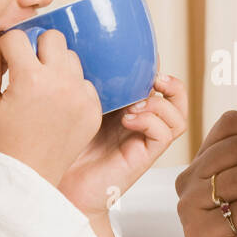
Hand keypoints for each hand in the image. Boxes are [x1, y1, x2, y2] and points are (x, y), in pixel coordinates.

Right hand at [0, 28, 101, 186]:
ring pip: (72, 58)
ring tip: (40, 90)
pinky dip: (71, 88)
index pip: (17, 37)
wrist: (24, 178)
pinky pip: (85, 83)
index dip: (4, 49)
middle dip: (36, 48)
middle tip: (24, 72)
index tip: (2, 67)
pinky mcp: (93, 110)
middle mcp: (61, 82)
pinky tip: (55, 106)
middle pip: (53, 38)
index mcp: (30, 77)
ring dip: (56, 65)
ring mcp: (81, 96)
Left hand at [56, 72, 188, 217]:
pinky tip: (128, 120)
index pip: (157, 85)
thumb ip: (89, 85)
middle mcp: (140, 124)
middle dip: (172, 84)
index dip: (155, 70)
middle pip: (177, 100)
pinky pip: (165, 134)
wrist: (58, 183)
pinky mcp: (144, 157)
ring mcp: (144, 141)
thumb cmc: (62, 146)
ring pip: (178, 117)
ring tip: (136, 104)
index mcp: (127, 108)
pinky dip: (151, 121)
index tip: (137, 61)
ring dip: (161, 104)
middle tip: (154, 77)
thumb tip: (86, 53)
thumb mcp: (76, 106)